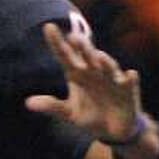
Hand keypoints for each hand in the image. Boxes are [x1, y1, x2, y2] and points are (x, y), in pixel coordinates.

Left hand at [25, 21, 145, 145]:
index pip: (66, 55)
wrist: (112, 131)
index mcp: (78, 74)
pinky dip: (130, 78)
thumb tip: (28, 103)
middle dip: (83, 48)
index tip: (48, 27)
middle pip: (88, 57)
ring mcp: (112, 79)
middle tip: (74, 38)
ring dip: (105, 62)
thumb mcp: (69, 113)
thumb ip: (52, 106)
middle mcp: (95, 71)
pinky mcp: (127, 90)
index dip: (57, 43)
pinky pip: (130, 82)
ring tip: (99, 57)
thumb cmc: (90, 116)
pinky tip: (130, 75)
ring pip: (109, 67)